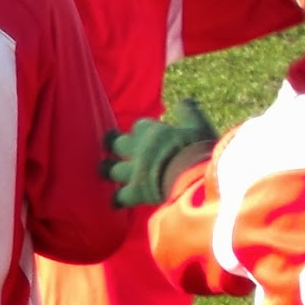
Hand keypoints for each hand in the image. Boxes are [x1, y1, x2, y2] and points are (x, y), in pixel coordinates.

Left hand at [103, 99, 218, 207]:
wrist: (194, 179)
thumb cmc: (198, 150)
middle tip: (110, 144)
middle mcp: (137, 149)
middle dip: (112, 144)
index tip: (144, 134)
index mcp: (151, 130)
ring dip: (108, 170)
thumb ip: (188, 113)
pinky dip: (117, 200)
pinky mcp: (136, 193)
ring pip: (111, 169)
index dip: (141, 131)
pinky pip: (120, 197)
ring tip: (105, 170)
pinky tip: (115, 202)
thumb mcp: (199, 125)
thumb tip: (183, 101)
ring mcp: (134, 171)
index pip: (139, 126)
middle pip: (117, 143)